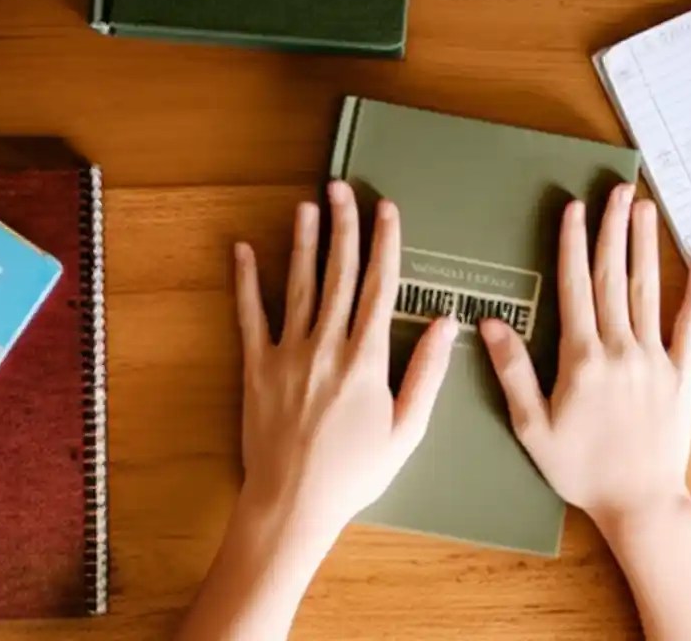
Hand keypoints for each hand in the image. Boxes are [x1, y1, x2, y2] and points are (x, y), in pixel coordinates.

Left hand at [235, 181, 458, 531]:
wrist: (293, 502)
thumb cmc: (356, 473)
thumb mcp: (407, 431)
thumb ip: (427, 374)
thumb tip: (447, 324)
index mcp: (367, 360)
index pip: (380, 287)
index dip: (386, 244)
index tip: (387, 210)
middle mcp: (327, 346)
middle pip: (339, 274)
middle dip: (344, 227)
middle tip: (343, 188)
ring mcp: (288, 353)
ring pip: (298, 285)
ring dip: (303, 242)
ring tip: (307, 205)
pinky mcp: (256, 367)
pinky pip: (249, 315)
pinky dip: (245, 281)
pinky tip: (243, 250)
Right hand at [479, 183, 690, 525]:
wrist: (639, 502)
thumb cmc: (580, 470)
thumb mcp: (532, 426)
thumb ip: (513, 371)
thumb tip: (489, 324)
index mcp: (581, 359)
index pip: (576, 288)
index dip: (574, 245)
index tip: (574, 209)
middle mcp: (620, 349)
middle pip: (614, 278)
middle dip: (612, 231)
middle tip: (615, 190)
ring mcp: (654, 359)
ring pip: (648, 291)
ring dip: (645, 246)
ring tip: (644, 208)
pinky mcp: (681, 374)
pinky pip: (690, 326)